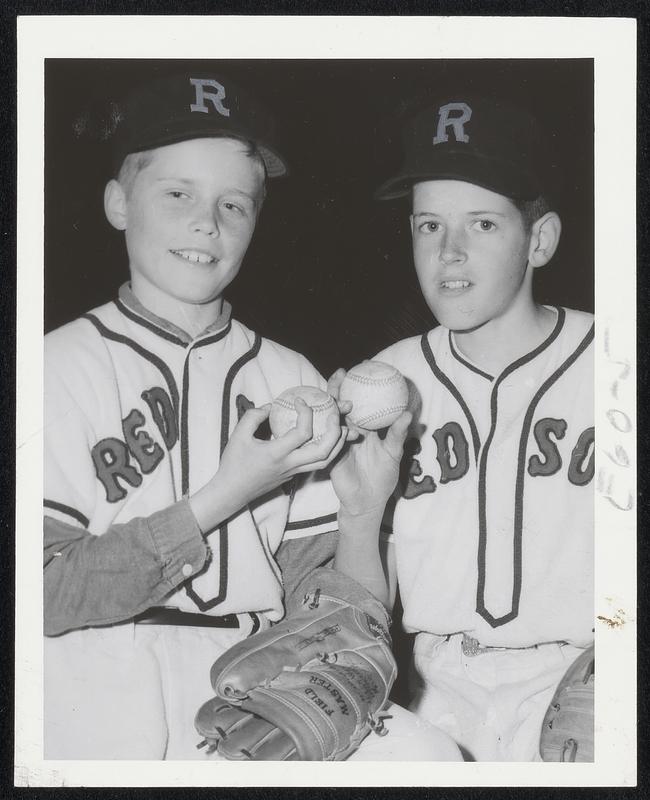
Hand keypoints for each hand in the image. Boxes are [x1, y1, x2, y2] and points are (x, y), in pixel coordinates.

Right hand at [190, 399, 346, 531]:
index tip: (299, 401)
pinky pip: (318, 464)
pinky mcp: (294, 476)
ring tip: (342, 427)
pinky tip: (330, 439)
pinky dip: (329, 451)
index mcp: (276, 453)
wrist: (232, 492)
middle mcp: (290, 465)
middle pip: (324, 451)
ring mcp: (294, 473)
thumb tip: (271, 405)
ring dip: (338, 444)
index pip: (302, 433)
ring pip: (326, 461)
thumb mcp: (238, 435)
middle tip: (335, 414)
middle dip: (334, 431)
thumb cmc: (233, 463)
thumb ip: (254, 416)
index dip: (306, 413)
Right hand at [327, 368, 410, 516]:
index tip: (360, 367)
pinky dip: (332, 427)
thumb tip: (409, 413)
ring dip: (333, 403)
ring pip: (331, 417)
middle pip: (339, 404)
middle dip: (337, 387)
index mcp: (363, 428)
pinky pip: (328, 438)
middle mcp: (347, 431)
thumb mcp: (393, 453)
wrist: (367, 502)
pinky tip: (335, 419)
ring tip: (338, 393)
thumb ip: (398, 434)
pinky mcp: (329, 454)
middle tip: (341, 372)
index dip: (356, 385)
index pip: (357, 402)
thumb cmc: (382, 478)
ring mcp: (336, 441)